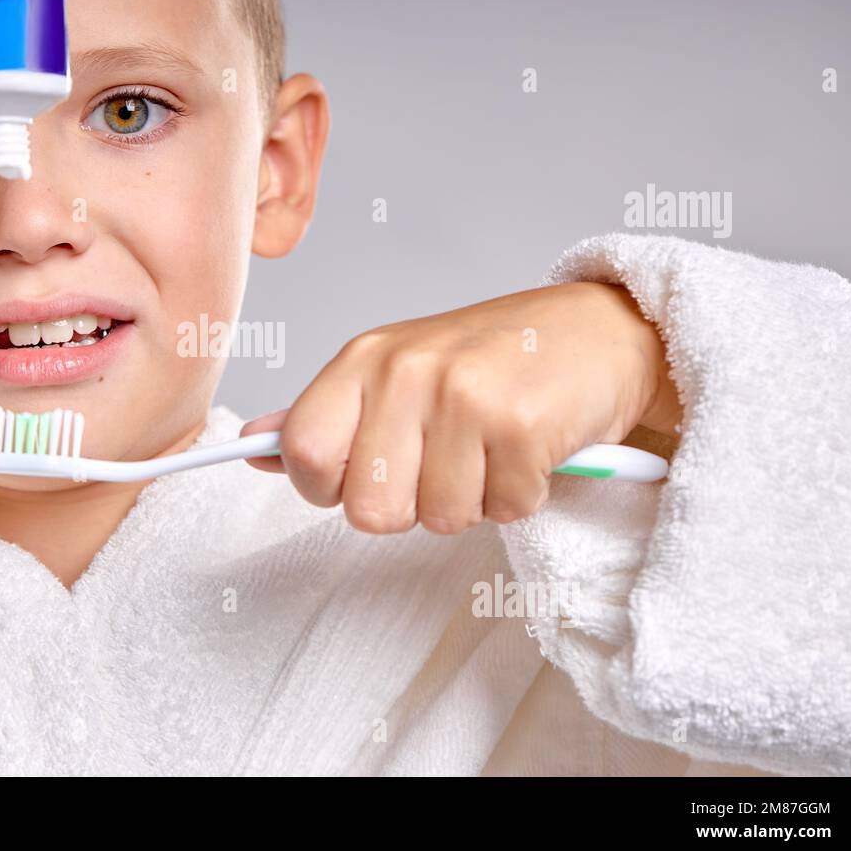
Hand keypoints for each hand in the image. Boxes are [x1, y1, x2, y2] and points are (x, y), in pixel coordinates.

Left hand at [240, 281, 682, 534]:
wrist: (598, 330)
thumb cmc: (491, 359)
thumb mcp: (396, 372)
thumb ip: (325, 415)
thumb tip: (252, 444)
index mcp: (365, 359)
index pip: (302, 451)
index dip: (329, 486)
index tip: (362, 476)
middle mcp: (407, 372)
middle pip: (370, 510)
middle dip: (410, 506)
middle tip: (444, 464)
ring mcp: (466, 396)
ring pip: (440, 519)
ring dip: (473, 500)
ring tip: (491, 450)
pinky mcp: (524, 426)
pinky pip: (504, 510)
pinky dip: (521, 495)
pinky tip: (527, 450)